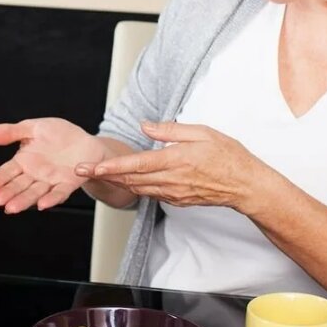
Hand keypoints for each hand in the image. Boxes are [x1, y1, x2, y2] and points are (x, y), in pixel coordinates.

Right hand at [0, 118, 105, 212]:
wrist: (86, 141)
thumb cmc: (59, 135)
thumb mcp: (32, 127)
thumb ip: (9, 132)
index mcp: (23, 161)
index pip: (5, 173)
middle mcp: (34, 174)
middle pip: (17, 186)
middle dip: (7, 194)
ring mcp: (50, 181)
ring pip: (34, 193)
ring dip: (23, 201)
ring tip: (12, 208)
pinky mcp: (68, 183)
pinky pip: (59, 192)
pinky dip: (51, 199)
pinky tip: (43, 204)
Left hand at [76, 121, 266, 211]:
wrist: (246, 186)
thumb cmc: (228, 156)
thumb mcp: (202, 132)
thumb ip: (171, 129)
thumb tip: (145, 126)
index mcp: (175, 160)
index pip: (136, 165)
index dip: (112, 166)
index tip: (93, 166)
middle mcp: (170, 180)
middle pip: (129, 179)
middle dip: (103, 175)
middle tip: (80, 170)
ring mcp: (173, 193)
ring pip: (136, 188)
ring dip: (114, 182)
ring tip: (94, 174)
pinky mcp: (177, 200)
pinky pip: (150, 193)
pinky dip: (133, 187)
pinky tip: (124, 181)